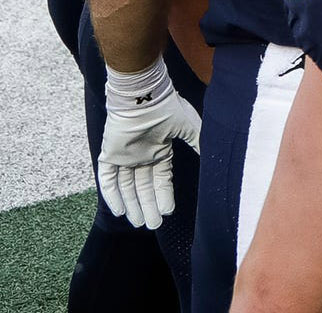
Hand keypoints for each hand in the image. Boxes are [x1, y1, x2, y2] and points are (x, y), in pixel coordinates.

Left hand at [98, 60, 201, 229]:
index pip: (160, 179)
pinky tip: (118, 210)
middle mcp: (141, 157)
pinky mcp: (110, 154)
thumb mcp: (188, 127)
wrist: (143, 96)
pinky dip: (112, 195)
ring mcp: (124, 157)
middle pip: (143, 188)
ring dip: (132, 205)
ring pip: (127, 187)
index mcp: (158, 151)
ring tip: (139, 223)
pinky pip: (108, 179)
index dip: (163, 195)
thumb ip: (198, 143)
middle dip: (149, 206)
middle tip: (152, 226)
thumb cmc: (167, 108)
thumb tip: (213, 157)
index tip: (168, 212)